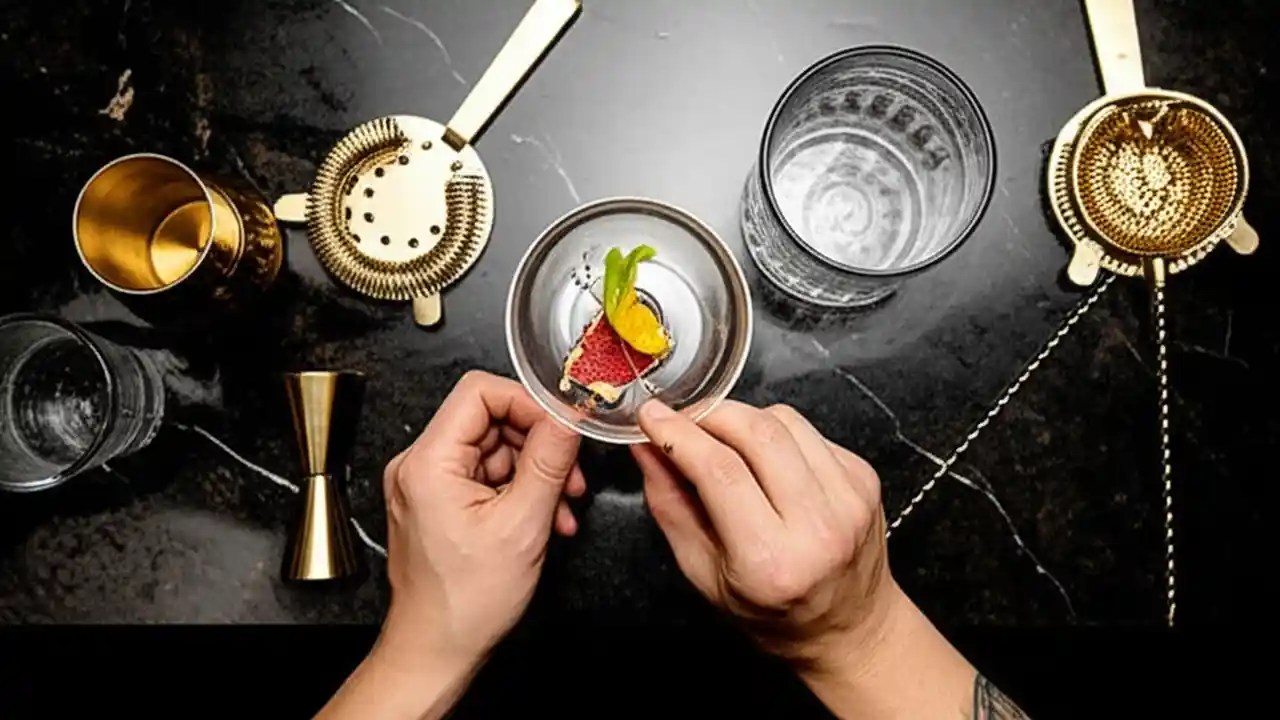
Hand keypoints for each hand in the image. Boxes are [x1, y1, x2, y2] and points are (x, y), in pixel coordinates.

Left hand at [377, 371, 584, 674]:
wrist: (436, 650)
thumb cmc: (463, 604)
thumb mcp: (523, 525)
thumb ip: (550, 462)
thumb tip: (570, 417)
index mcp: (428, 462)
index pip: (480, 392)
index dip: (528, 404)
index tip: (562, 428)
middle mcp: (419, 465)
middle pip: (490, 420)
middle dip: (539, 446)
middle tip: (570, 478)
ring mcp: (428, 484)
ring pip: (495, 449)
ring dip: (535, 474)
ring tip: (561, 510)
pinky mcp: (439, 502)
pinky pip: (487, 476)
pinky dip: (518, 492)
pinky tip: (543, 520)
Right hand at [632, 399, 894, 672]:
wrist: (849, 628)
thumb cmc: (774, 612)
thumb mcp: (703, 574)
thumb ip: (670, 506)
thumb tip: (647, 448)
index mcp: (771, 562)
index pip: (719, 472)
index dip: (679, 434)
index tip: (651, 417)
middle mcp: (818, 527)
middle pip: (757, 433)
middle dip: (710, 414)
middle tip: (684, 422)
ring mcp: (848, 498)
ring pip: (784, 421)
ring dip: (743, 419)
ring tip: (724, 442)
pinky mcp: (863, 478)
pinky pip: (808, 431)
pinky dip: (776, 434)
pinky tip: (766, 462)